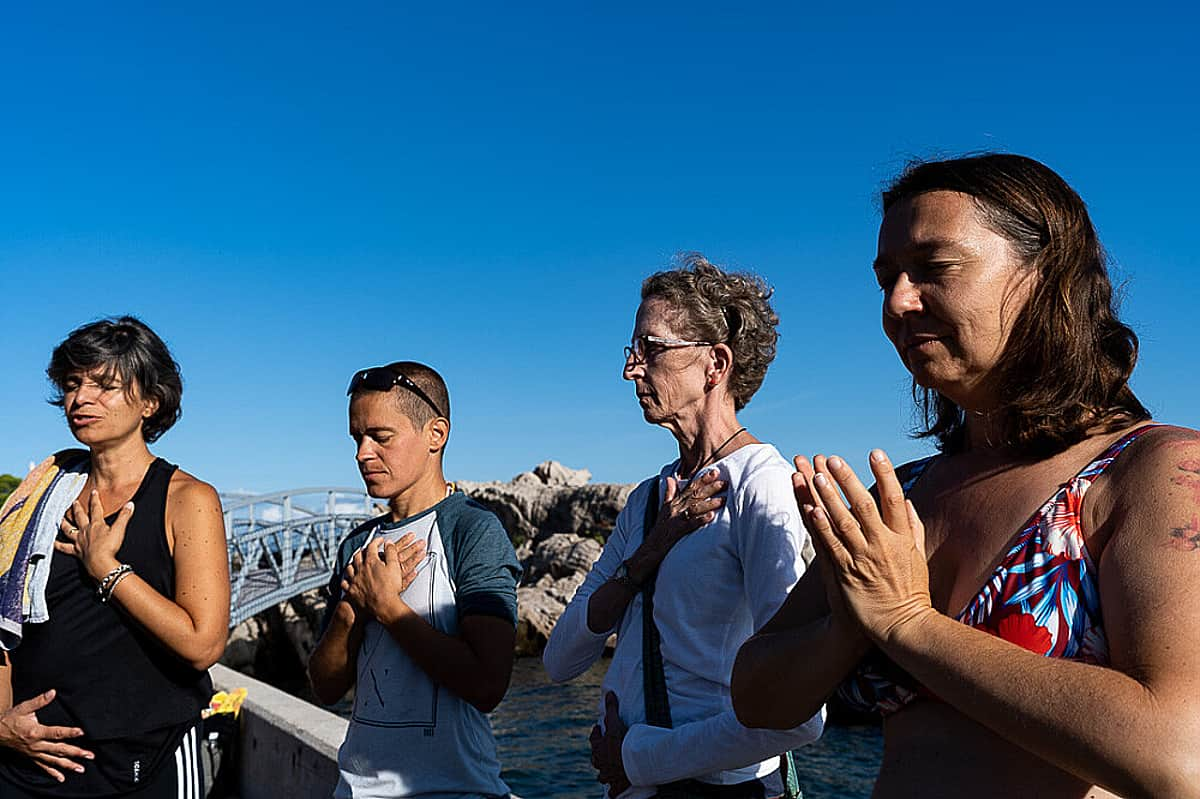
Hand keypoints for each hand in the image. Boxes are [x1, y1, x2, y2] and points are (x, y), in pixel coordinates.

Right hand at [0, 689, 93, 782]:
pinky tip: (62, 778)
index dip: (69, 732)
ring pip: (54, 760)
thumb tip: (53, 692)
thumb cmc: (11, 719)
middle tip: (90, 755)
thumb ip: (39, 701)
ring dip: (68, 765)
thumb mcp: (23, 708)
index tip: (82, 732)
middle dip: (75, 752)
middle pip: (59, 750)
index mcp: (36, 732)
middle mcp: (36, 745)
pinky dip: (53, 773)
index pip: (56, 733)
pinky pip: (43, 767)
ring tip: (81, 768)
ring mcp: (34, 753)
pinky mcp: (32, 757)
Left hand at [56, 491, 132, 580]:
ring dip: (64, 523)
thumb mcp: (120, 529)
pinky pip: (64, 547)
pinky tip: (52, 542)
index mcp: (96, 524)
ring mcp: (79, 541)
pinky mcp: (76, 551)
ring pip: (69, 530)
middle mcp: (85, 530)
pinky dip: (57, 545)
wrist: (100, 562)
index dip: (94, 499)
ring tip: (60, 518)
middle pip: (79, 517)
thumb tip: (130, 504)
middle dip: (77, 508)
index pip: (95, 508)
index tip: (93, 492)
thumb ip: (124, 516)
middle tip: (74, 502)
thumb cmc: (110, 546)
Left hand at [340, 534, 426, 623]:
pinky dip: (346, 578)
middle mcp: (360, 569)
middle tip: (366, 549)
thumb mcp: (395, 567)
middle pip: (358, 555)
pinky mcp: (351, 591)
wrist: (383, 606)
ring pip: (349, 567)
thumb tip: (388, 543)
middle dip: (362, 550)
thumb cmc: (391, 588)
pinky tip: (348, 578)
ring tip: (355, 562)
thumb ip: (391, 553)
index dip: (376, 541)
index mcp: (371, 562)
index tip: (380, 541)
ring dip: (352, 563)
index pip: (371, 546)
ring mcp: (354, 580)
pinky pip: (344, 582)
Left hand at [589, 691, 630, 796]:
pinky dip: (613, 791)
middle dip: (598, 754)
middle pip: (595, 759)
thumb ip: (612, 708)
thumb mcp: (616, 723)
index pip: (593, 739)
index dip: (595, 733)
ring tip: (606, 770)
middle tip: (602, 750)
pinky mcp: (617, 785)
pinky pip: (613, 790)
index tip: (597, 729)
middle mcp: (600, 762)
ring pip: (601, 775)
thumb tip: (609, 693)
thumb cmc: (622, 742)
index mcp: (599, 748)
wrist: (632, 763)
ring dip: (603, 773)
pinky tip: (613, 792)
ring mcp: (608, 775)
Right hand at [631, 471, 726, 581]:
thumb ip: (669, 494)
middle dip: (710, 488)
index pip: (690, 487)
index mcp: (674, 503)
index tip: (715, 471)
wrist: (649, 549)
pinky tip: (711, 517)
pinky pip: (690, 524)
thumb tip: (671, 478)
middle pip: (694, 495)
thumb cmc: (659, 530)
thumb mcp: (663, 509)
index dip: (703, 479)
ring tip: (724, 500)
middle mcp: (675, 509)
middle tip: (725, 482)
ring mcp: (676, 520)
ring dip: (710, 503)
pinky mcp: (677, 532)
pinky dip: (700, 520)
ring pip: (694, 508)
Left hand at [800, 450, 933, 646]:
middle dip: (847, 480)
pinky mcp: (847, 573)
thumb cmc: (911, 592)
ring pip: (843, 521)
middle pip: (864, 504)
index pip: (893, 498)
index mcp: (902, 537)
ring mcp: (864, 558)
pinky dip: (821, 527)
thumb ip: (913, 527)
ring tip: (815, 475)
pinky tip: (811, 509)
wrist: (904, 627)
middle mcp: (884, 544)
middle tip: (832, 459)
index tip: (876, 452)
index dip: (885, 474)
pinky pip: (831, 546)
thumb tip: (906, 500)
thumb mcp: (919, 556)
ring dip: (829, 497)